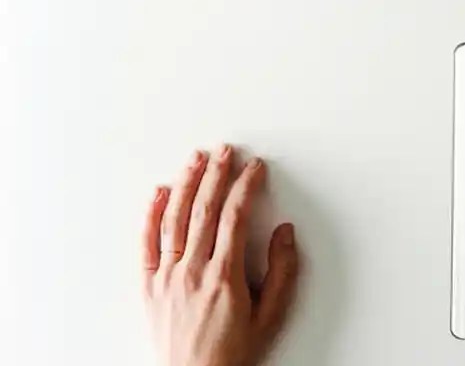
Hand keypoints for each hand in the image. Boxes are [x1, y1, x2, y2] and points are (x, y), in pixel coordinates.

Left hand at [143, 146, 299, 365]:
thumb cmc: (233, 352)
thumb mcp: (272, 315)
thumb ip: (282, 271)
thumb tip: (284, 233)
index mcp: (224, 277)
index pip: (235, 217)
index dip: (246, 187)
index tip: (255, 168)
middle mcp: (192, 272)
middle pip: (204, 211)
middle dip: (217, 175)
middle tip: (226, 151)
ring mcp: (167, 277)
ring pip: (175, 219)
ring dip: (187, 184)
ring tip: (196, 159)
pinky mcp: (149, 286)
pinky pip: (147, 243)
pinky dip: (152, 215)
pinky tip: (160, 193)